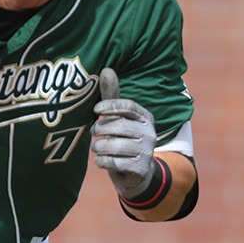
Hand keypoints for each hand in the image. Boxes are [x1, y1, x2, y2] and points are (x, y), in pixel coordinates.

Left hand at [89, 68, 156, 195]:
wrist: (135, 173)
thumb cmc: (122, 138)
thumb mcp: (118, 117)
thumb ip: (112, 96)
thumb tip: (107, 69)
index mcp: (145, 117)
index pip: (128, 106)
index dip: (110, 106)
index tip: (95, 109)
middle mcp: (150, 133)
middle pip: (119, 126)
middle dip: (100, 129)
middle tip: (93, 132)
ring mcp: (147, 152)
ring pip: (115, 146)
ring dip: (99, 147)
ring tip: (97, 147)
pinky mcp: (141, 169)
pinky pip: (114, 162)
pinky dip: (102, 161)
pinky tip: (102, 160)